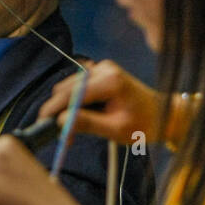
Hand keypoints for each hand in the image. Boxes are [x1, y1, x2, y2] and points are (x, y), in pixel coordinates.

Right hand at [40, 60, 169, 144]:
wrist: (163, 115)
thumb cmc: (144, 124)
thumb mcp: (115, 130)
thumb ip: (87, 124)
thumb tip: (61, 121)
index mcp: (110, 81)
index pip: (71, 93)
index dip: (53, 109)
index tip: (41, 123)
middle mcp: (103, 69)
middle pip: (66, 88)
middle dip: (59, 111)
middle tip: (62, 135)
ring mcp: (102, 68)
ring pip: (69, 87)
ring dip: (66, 107)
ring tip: (72, 129)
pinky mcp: (100, 72)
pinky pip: (77, 86)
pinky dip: (73, 101)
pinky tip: (80, 116)